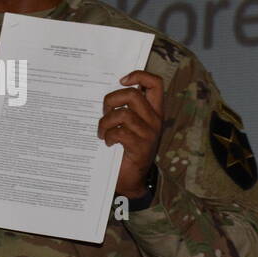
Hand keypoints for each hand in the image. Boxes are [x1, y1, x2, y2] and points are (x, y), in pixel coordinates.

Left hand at [98, 70, 163, 198]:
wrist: (130, 180)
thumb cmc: (125, 149)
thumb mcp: (129, 126)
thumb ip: (124, 109)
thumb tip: (107, 94)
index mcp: (154, 111)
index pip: (156, 83)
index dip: (139, 75)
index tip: (122, 80)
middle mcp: (154, 120)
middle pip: (133, 95)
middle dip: (112, 100)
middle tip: (104, 112)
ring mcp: (148, 134)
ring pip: (122, 114)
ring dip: (105, 122)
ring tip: (102, 132)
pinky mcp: (140, 147)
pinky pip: (119, 133)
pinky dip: (108, 136)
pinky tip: (106, 143)